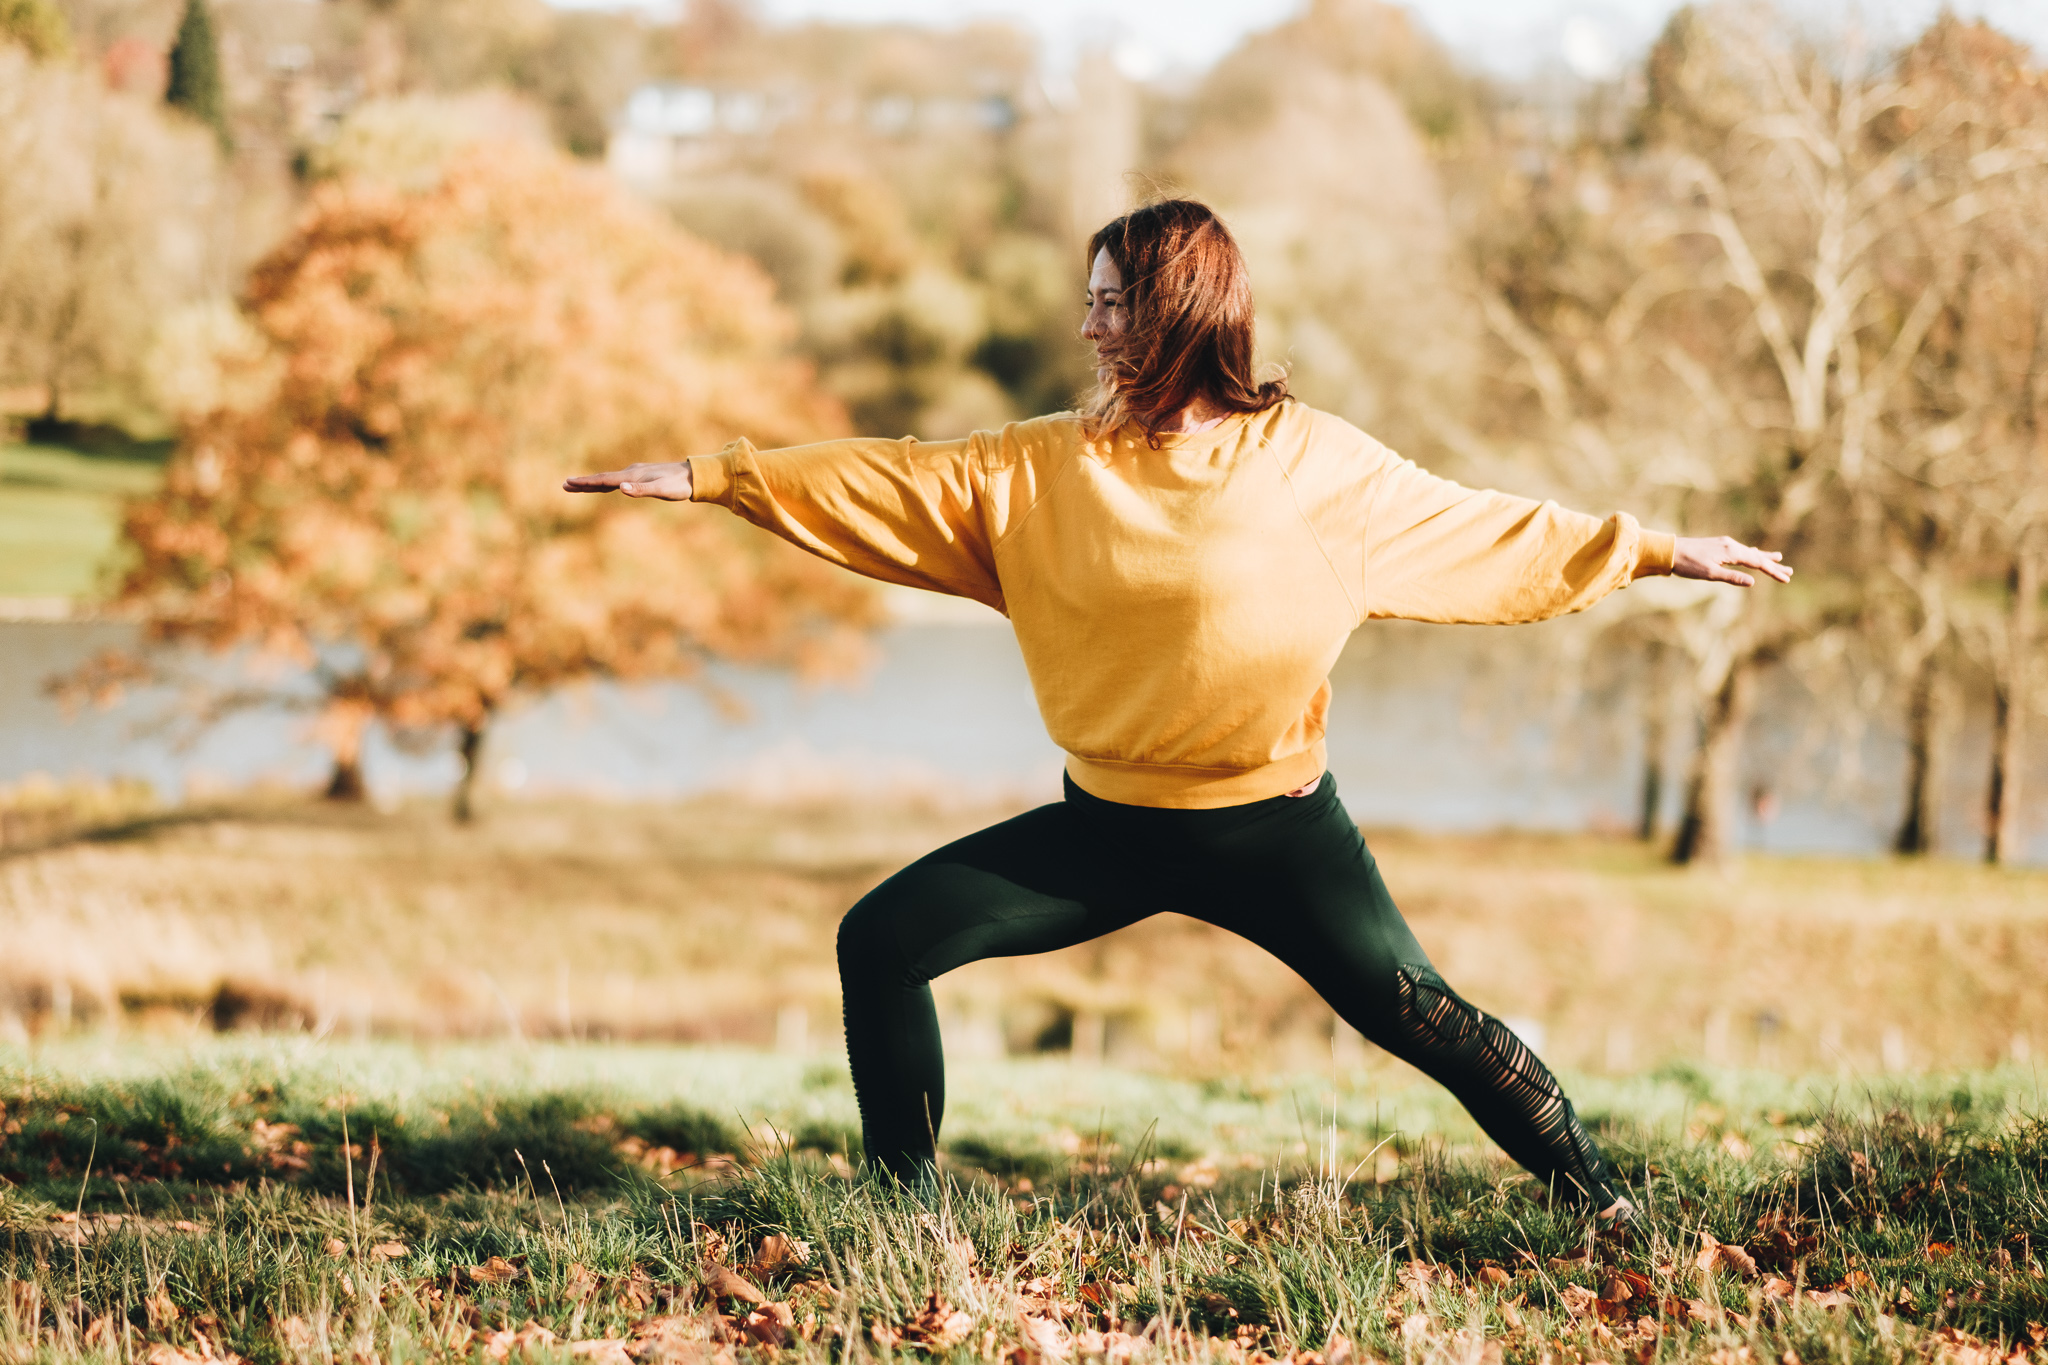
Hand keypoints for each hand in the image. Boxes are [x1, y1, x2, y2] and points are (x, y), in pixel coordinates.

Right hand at [562, 461, 692, 499]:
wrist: (693, 476)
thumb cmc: (679, 486)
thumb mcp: (662, 490)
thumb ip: (642, 490)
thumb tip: (621, 488)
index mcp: (633, 476)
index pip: (604, 480)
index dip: (586, 483)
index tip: (569, 483)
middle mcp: (631, 472)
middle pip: (602, 479)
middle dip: (583, 483)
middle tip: (564, 485)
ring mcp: (635, 474)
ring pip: (609, 479)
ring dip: (592, 483)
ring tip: (577, 485)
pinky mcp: (641, 477)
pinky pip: (618, 480)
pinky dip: (606, 483)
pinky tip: (606, 485)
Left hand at [1671, 535, 1791, 586]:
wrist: (1670, 551)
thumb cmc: (1688, 564)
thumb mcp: (1710, 574)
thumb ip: (1732, 577)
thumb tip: (1753, 582)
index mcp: (1731, 552)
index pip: (1758, 563)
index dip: (1773, 571)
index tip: (1786, 579)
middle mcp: (1731, 545)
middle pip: (1757, 557)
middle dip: (1773, 565)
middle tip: (1790, 572)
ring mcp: (1725, 544)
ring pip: (1750, 552)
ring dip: (1764, 558)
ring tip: (1779, 558)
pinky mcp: (1719, 546)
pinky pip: (1741, 550)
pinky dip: (1751, 554)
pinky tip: (1754, 554)